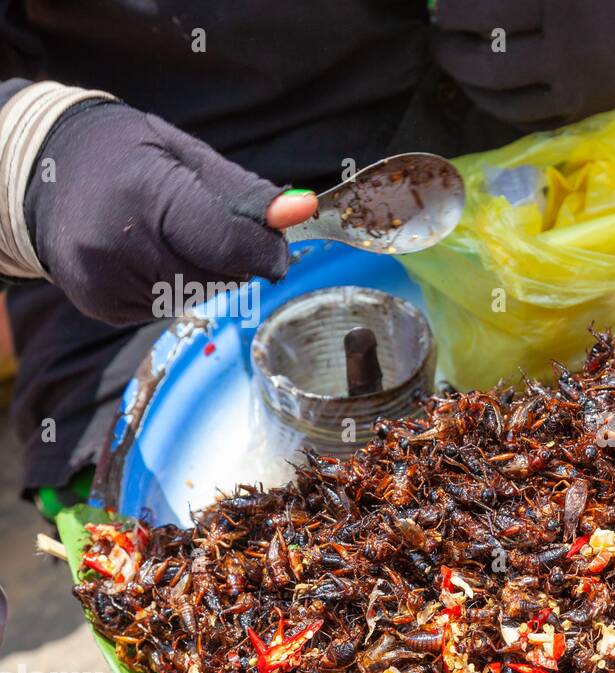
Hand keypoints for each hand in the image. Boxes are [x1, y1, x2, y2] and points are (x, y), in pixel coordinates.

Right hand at [24, 102, 316, 326]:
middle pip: (220, 277)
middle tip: (211, 229)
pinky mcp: (100, 304)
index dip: (266, 250)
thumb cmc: (128, 156)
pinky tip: (147, 256)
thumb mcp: (187, 155)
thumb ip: (245, 192)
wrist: (45, 172)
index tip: (277, 248)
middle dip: (233, 259)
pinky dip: (171, 287)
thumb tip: (302, 210)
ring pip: (196, 296)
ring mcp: (105, 279)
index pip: (232, 244)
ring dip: (203, 274)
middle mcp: (119, 242)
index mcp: (147, 194)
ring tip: (172, 236)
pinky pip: (165, 308)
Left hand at [433, 0, 614, 128]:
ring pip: (507, 101)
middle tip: (439, 40)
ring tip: (458, 68)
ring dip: (472, 87)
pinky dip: (504, 110)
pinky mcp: (588, 110)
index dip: (454, 12)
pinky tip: (490, 92)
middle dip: (452, 54)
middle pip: (490, 64)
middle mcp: (570, 52)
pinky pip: (533, 120)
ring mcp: (579, 88)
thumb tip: (456, 1)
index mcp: (565, 4)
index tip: (438, 9)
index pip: (487, 13)